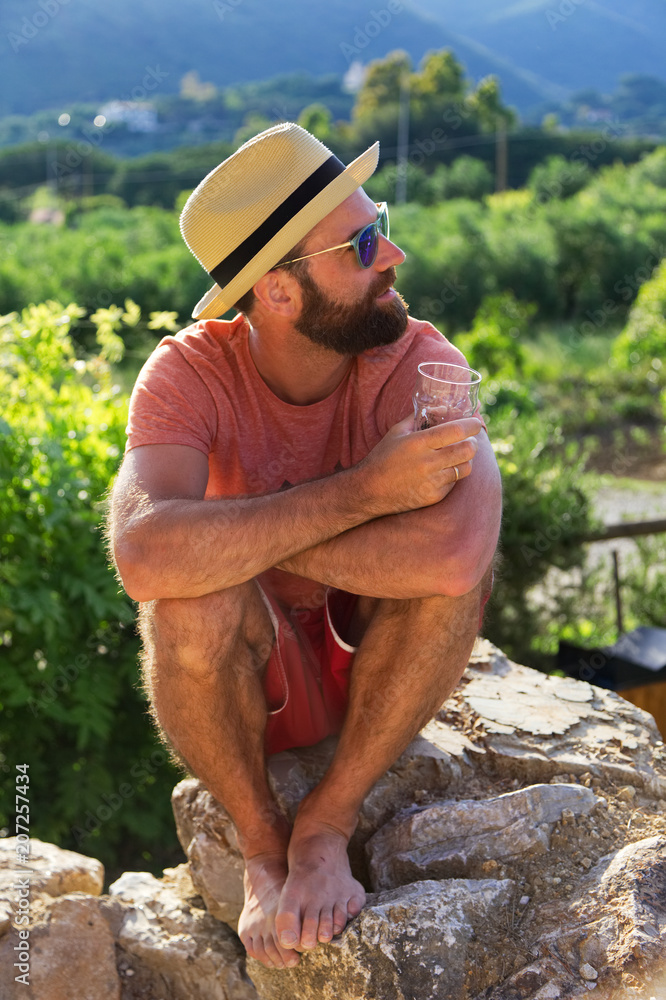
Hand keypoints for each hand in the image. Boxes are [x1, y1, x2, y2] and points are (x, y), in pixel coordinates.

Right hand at [355, 414, 481, 516]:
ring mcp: (432, 481)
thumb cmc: (383, 457)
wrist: (369, 490)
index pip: (456, 431)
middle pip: (468, 450)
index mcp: (419, 442)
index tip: (475, 423)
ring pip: (465, 468)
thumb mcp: (397, 432)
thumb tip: (441, 407)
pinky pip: (454, 483)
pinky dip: (453, 476)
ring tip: (457, 456)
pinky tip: (442, 472)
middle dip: (473, 443)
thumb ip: (419, 417)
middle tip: (470, 440)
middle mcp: (428, 462)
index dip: (472, 425)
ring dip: (465, 460)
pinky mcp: (434, 496)